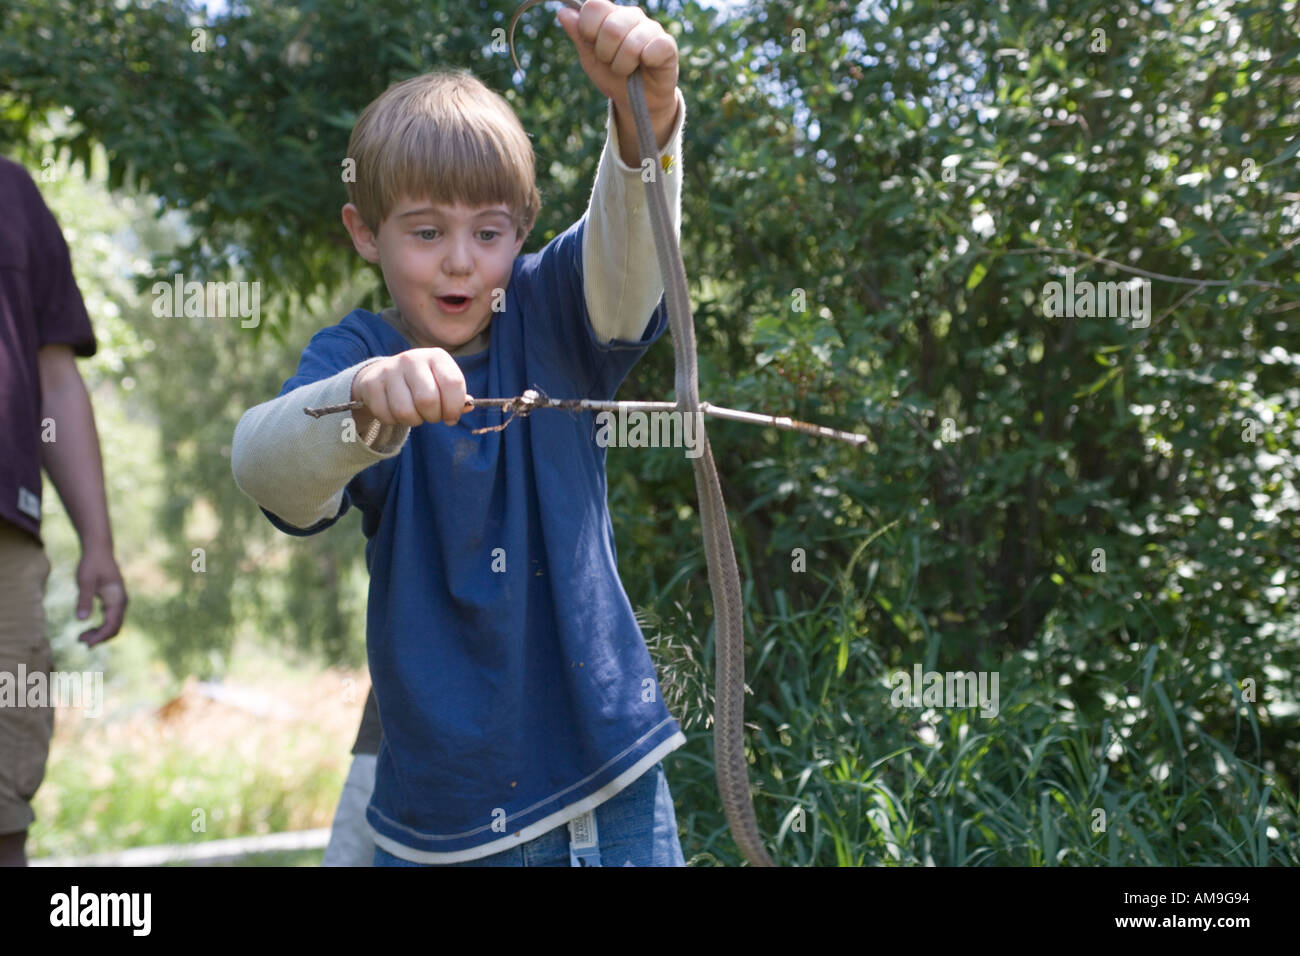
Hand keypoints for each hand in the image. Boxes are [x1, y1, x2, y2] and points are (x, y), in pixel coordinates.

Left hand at [76, 549, 125, 645]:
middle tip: (79, 640)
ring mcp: (119, 602)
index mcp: (117, 599)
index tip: (85, 643)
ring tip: (81, 636)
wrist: (99, 551)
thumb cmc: (91, 564)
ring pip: (114, 625)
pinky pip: (111, 619)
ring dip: (99, 633)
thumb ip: (84, 600)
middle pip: (115, 628)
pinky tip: (88, 627)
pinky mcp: (113, 601)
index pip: (112, 625)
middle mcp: (121, 602)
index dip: (100, 637)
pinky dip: (101, 626)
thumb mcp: (85, 582)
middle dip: (99, 637)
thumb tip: (81, 620)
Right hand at [351, 349, 467, 427]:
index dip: (454, 407)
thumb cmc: (422, 383)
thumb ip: (457, 396)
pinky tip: (395, 411)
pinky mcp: (370, 384)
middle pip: (428, 401)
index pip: (453, 383)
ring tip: (414, 413)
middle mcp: (412, 358)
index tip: (451, 417)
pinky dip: (393, 421)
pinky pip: (386, 416)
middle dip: (433, 416)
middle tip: (431, 416)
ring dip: (413, 421)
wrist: (383, 374)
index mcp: (436, 356)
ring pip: (406, 412)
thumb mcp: (442, 383)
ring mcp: (389, 369)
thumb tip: (468, 406)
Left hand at [557, 1, 678, 119]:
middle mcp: (631, 16)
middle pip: (610, 27)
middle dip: (605, 54)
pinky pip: (655, 48)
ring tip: (627, 69)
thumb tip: (563, 12)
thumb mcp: (590, 59)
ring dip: (623, 65)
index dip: (587, 30)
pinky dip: (646, 61)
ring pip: (631, 43)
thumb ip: (578, 36)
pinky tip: (646, 65)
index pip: (593, 6)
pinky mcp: (667, 45)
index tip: (593, 45)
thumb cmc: (614, 76)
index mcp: (610, 15)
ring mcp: (651, 29)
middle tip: (611, 62)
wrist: (638, 102)